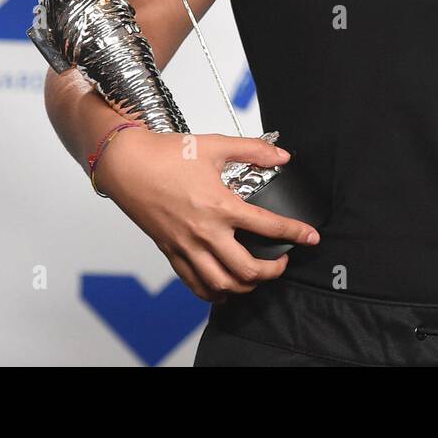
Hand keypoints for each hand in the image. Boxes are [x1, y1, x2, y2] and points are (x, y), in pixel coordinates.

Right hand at [95, 128, 319, 302]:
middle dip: (272, 271)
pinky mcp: (170, 252)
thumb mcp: (216, 145)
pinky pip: (194, 284)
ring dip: (245, 286)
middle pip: (247, 269)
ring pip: (221, 285)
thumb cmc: (167, 154)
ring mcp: (186, 246)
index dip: (296, 233)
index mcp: (220, 206)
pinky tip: (225, 288)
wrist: (127, 165)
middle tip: (283, 262)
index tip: (311, 238)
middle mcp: (205, 233)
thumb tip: (282, 155)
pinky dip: (214, 292)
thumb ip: (253, 150)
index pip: (269, 226)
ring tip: (256, 276)